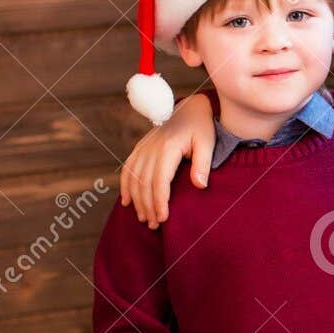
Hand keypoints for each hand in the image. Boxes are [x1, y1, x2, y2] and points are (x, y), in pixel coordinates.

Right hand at [120, 92, 215, 226]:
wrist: (191, 107)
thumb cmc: (202, 127)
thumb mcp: (208, 143)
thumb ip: (203, 164)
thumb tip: (200, 186)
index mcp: (167, 148)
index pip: (160, 181)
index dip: (159, 202)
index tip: (163, 219)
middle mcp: (151, 148)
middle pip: (144, 183)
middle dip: (147, 206)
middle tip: (154, 225)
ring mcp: (143, 147)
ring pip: (134, 179)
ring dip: (136, 201)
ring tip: (144, 219)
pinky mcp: (140, 148)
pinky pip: (128, 169)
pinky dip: (125, 186)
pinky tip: (126, 202)